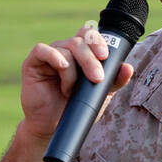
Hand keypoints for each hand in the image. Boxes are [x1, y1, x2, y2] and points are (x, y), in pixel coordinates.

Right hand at [19, 26, 135, 143]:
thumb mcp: (100, 95)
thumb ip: (115, 81)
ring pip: (64, 49)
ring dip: (73, 72)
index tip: (105, 56)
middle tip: (97, 78)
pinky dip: (54, 56)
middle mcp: (65, 50)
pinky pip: (42, 50)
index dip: (98, 41)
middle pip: (79, 41)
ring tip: (71, 91)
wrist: (54, 127)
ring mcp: (49, 56)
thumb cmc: (77, 108)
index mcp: (81, 54)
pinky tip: (62, 67)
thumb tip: (128, 67)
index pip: (89, 35)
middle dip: (90, 59)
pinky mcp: (33, 63)